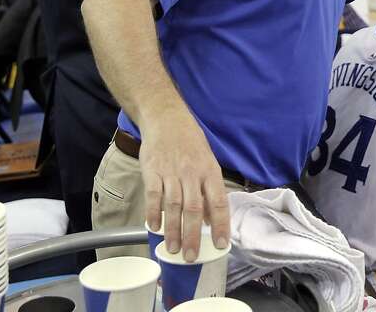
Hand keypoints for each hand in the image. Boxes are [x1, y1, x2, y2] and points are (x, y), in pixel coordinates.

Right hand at [140, 113, 230, 261]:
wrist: (166, 119)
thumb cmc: (190, 143)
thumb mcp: (208, 163)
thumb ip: (209, 191)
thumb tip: (212, 221)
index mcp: (210, 172)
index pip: (219, 202)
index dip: (221, 224)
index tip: (222, 244)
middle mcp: (192, 174)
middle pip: (194, 209)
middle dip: (194, 235)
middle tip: (191, 257)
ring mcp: (172, 172)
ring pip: (174, 206)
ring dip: (173, 230)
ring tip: (173, 249)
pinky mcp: (153, 171)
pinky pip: (153, 195)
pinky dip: (154, 213)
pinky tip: (154, 227)